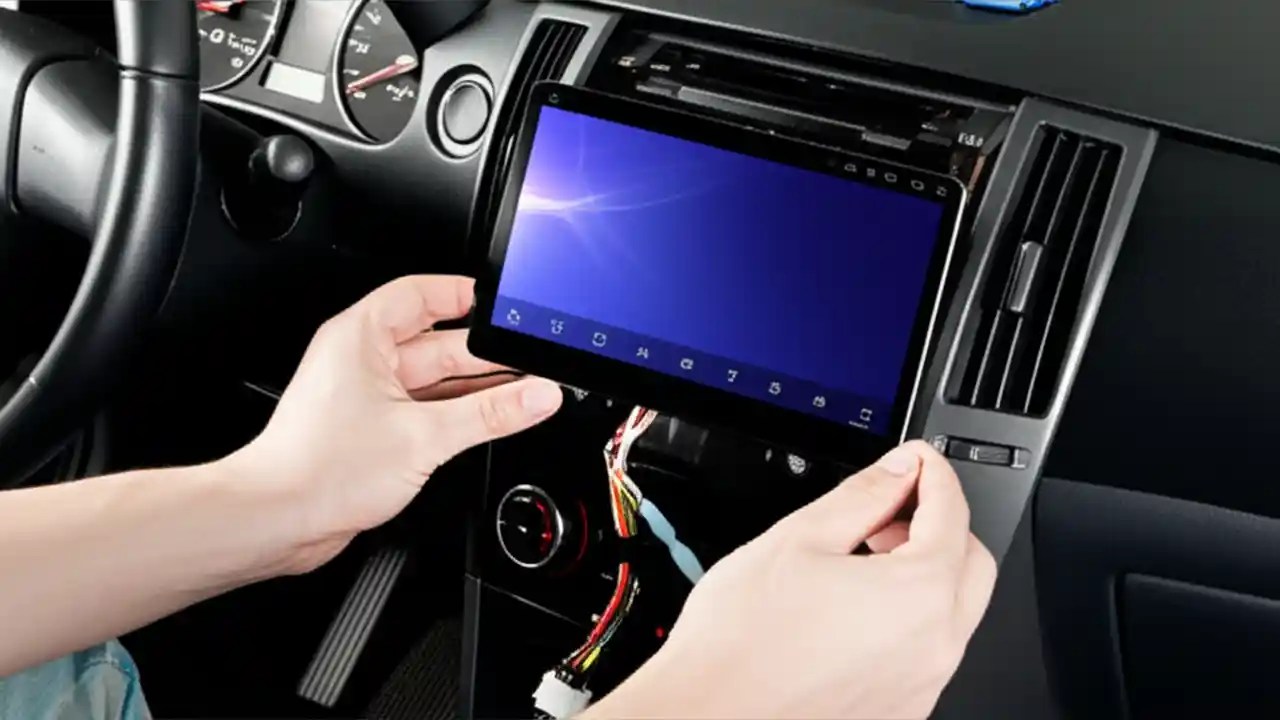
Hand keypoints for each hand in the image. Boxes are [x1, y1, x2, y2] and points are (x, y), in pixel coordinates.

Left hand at [228, 275, 562, 572]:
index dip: (465, 295)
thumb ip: (490, 414)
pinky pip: (424, 411)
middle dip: (483, 354)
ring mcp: (365, 396)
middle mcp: (361, 360)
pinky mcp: (370, 430)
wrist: (277, 520)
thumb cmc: (318, 469)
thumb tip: (537, 395)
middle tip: (528, 364)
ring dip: (474, 389)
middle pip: (436, 341)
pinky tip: (486, 425)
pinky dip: (455, 416)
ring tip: (520, 396)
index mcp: (361, 336)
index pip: (421, 293)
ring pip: (433, 380)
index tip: (504, 307)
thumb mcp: (424, 435)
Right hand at [585, 441, 995, 719]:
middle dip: (938, 525)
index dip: (932, 472)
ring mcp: (922, 684)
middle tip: (890, 507)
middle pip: (970, 563)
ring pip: (951, 611)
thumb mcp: (798, 539)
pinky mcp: (902, 710)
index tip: (914, 459)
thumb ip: (861, 496)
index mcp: (917, 594)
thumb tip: (897, 471)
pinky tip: (854, 609)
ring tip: (860, 559)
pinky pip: (927, 652)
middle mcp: (935, 645)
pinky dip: (908, 620)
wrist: (709, 711)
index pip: (952, 512)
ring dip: (923, 573)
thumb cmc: (741, 641)